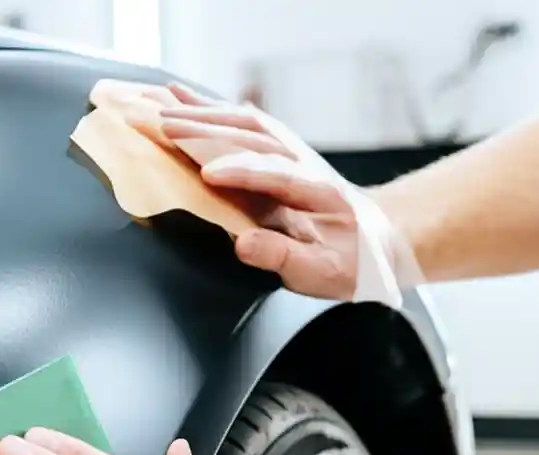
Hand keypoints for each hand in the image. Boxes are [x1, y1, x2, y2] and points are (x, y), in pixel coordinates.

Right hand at [158, 84, 408, 307]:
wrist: (377, 238)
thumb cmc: (347, 261)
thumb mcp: (322, 273)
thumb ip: (284, 258)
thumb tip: (244, 244)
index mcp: (316, 193)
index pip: (275, 175)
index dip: (242, 172)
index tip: (208, 175)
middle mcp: (301, 162)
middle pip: (251, 139)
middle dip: (207, 132)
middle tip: (163, 128)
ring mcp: (289, 151)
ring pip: (243, 124)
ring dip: (201, 113)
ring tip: (162, 106)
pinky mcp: (278, 149)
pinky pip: (241, 122)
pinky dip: (210, 108)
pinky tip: (184, 97)